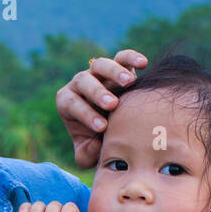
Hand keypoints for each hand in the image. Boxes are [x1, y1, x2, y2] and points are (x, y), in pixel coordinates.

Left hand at [55, 49, 147, 168]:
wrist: (113, 129)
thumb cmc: (96, 141)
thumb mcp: (88, 153)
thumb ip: (86, 154)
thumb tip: (95, 146)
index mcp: (67, 102)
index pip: (72, 104)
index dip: (85, 114)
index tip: (101, 127)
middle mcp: (80, 84)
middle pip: (84, 81)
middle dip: (97, 93)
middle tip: (112, 105)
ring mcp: (98, 74)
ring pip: (101, 65)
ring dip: (114, 72)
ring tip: (129, 82)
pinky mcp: (118, 67)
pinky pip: (122, 57)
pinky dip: (131, 57)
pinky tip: (143, 64)